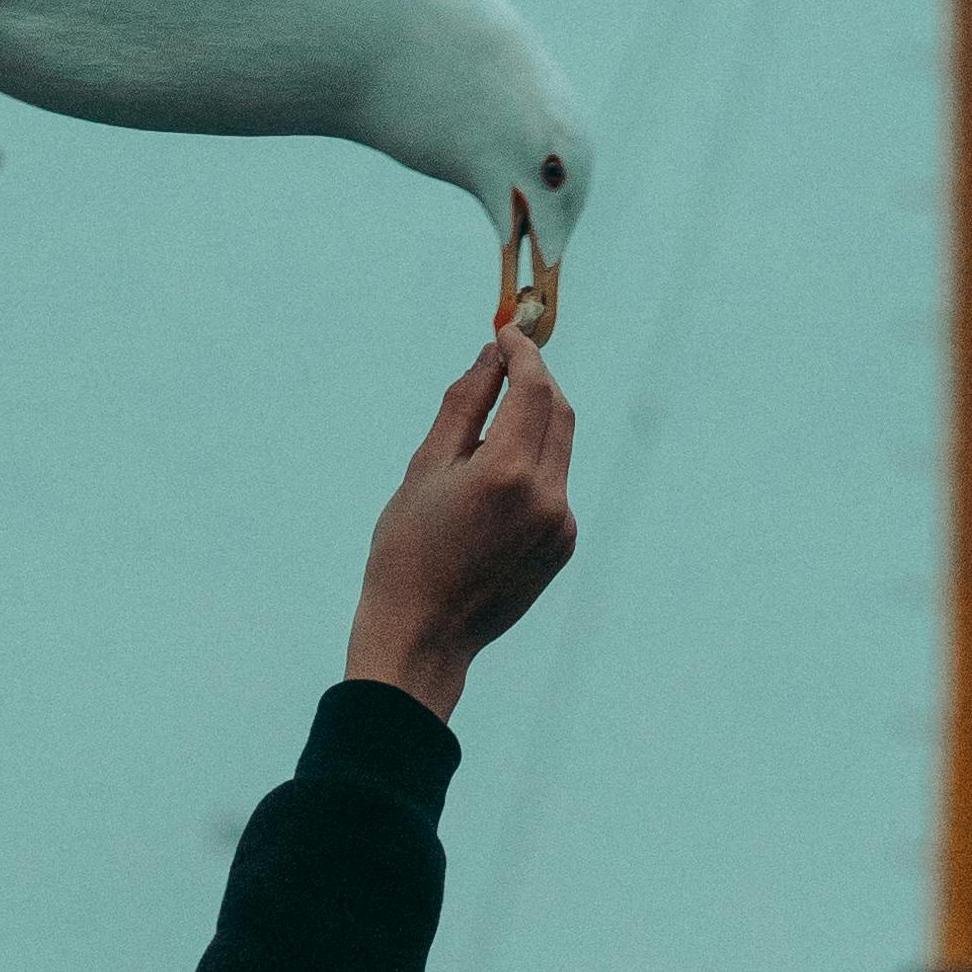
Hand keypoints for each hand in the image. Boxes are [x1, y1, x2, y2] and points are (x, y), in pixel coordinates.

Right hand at [346, 328, 576, 724]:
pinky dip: (533, 468)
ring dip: (533, 425)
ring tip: (483, 434)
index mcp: (508, 474)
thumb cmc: (407, 551)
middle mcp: (548, 497)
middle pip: (559, 412)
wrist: (423, 637)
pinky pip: (556, 487)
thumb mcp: (424, 468)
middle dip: (536, 382)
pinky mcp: (564, 545)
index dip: (524, 354)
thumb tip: (490, 357)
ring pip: (559, 449)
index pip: (535, 389)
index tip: (507, 334)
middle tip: (504, 365)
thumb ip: (464, 404)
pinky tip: (490, 489)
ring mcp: (562, 525)